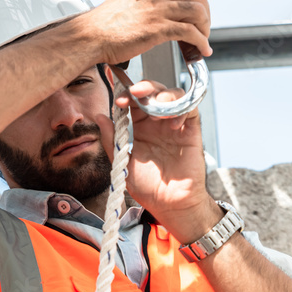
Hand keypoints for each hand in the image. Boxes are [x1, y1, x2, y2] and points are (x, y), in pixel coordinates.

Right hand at [81, 0, 212, 66]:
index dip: (199, 2)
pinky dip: (201, 42)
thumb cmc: (101, 25)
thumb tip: (151, 8)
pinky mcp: (157, 29)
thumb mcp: (125, 3)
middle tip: (204, 29)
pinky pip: (190, 32)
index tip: (199, 16)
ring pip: (198, 11)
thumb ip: (142, 3)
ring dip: (206, 27)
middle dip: (206, 14)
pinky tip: (201, 50)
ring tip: (203, 40)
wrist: (88, 36)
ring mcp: (157, 11)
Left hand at [96, 75, 221, 241]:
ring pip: (173, 95)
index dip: (127, 95)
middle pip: (154, 92)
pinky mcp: (191, 130)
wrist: (171, 204)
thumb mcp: (123, 164)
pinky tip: (172, 123)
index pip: (134, 101)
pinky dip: (181, 109)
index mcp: (141, 128)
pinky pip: (190, 109)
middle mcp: (158, 123)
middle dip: (145, 87)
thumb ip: (112, 140)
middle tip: (135, 93)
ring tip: (154, 110)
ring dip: (163, 95)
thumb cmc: (148, 187)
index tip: (119, 101)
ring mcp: (175, 125)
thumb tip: (99, 117)